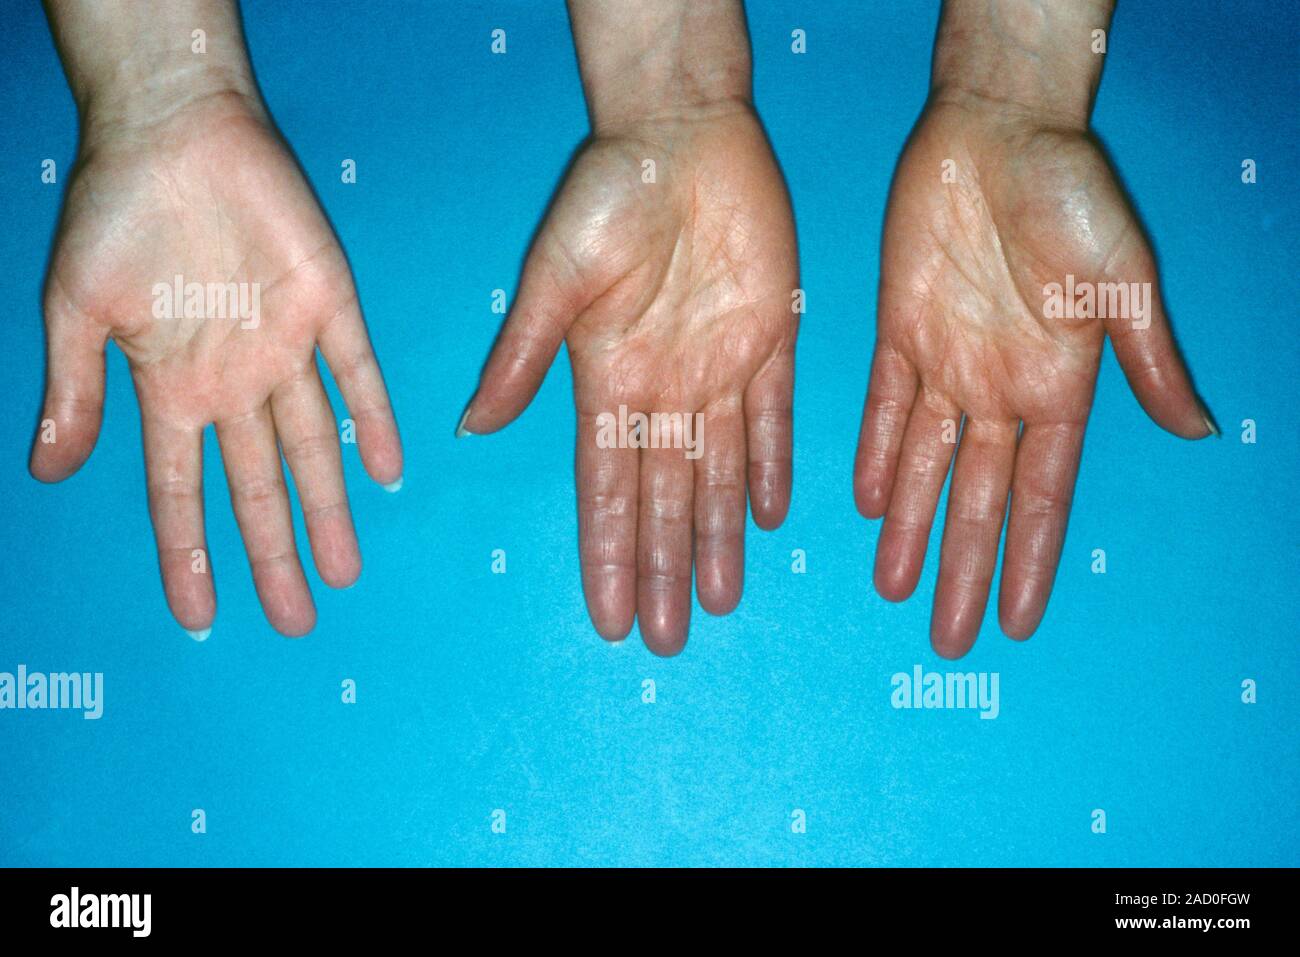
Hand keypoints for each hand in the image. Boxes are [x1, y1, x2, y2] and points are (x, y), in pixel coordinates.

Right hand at [31, 90, 401, 637]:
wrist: (170, 130)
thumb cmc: (115, 214)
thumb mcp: (76, 309)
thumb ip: (75, 390)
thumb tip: (46, 472)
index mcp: (172, 388)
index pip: (182, 492)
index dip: (188, 554)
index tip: (199, 618)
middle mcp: (235, 382)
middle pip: (259, 486)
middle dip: (275, 553)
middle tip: (298, 619)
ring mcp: (284, 348)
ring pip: (313, 446)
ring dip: (329, 508)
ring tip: (344, 571)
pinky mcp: (329, 305)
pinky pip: (356, 374)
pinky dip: (371, 419)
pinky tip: (385, 471)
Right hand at [462, 103, 797, 654]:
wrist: (683, 133)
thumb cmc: (607, 196)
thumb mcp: (555, 280)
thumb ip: (523, 359)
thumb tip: (471, 430)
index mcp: (607, 382)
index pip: (605, 490)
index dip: (607, 554)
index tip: (608, 618)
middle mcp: (662, 390)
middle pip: (663, 499)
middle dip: (663, 568)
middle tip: (669, 639)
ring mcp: (719, 369)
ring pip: (720, 474)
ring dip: (717, 538)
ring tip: (720, 600)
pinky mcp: (772, 340)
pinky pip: (776, 418)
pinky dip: (774, 464)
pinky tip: (771, 516)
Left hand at [854, 96, 1211, 658]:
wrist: (998, 130)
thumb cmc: (1073, 197)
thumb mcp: (1124, 284)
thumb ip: (1150, 362)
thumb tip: (1201, 433)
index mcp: (1058, 390)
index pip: (1043, 500)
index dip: (1031, 562)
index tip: (1020, 624)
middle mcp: (998, 391)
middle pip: (978, 501)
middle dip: (963, 567)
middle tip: (946, 638)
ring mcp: (945, 365)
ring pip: (921, 467)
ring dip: (907, 527)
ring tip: (892, 588)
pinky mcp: (896, 333)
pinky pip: (881, 408)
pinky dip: (871, 454)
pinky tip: (860, 502)